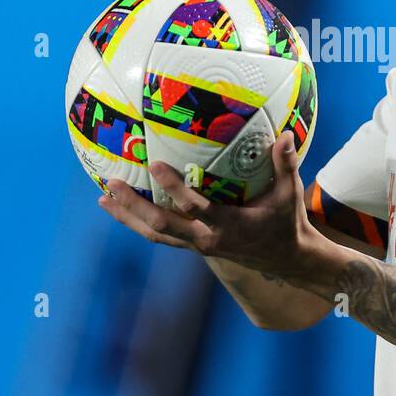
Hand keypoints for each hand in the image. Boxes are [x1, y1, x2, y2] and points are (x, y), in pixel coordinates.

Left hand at [96, 131, 320, 281]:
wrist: (286, 258)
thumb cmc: (286, 221)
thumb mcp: (289, 194)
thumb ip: (286, 165)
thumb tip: (288, 136)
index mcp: (228, 225)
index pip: (194, 207)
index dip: (173, 188)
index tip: (155, 165)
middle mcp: (207, 239)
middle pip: (162, 224)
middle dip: (134, 206)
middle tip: (111, 184)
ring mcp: (198, 246)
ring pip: (155, 234)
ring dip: (129, 218)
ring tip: (105, 200)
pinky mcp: (194, 246)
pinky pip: (162, 236)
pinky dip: (140, 223)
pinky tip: (123, 210)